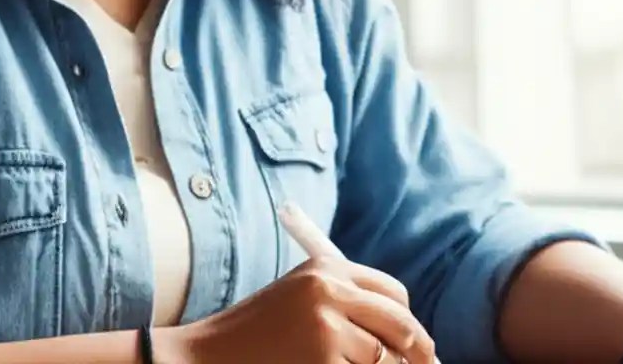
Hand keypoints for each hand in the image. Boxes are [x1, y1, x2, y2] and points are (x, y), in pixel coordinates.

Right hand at [167, 256, 436, 363]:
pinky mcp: (322, 361)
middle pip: (401, 325)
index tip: (418, 346)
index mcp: (326, 269)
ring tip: (325, 363)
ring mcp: (326, 328)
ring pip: (382, 361)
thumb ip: (349, 309)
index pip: (393, 294)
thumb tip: (415, 344)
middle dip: (418, 353)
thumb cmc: (255, 337)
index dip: (407, 323)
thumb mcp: (300, 303)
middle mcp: (329, 289)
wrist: (204, 358)